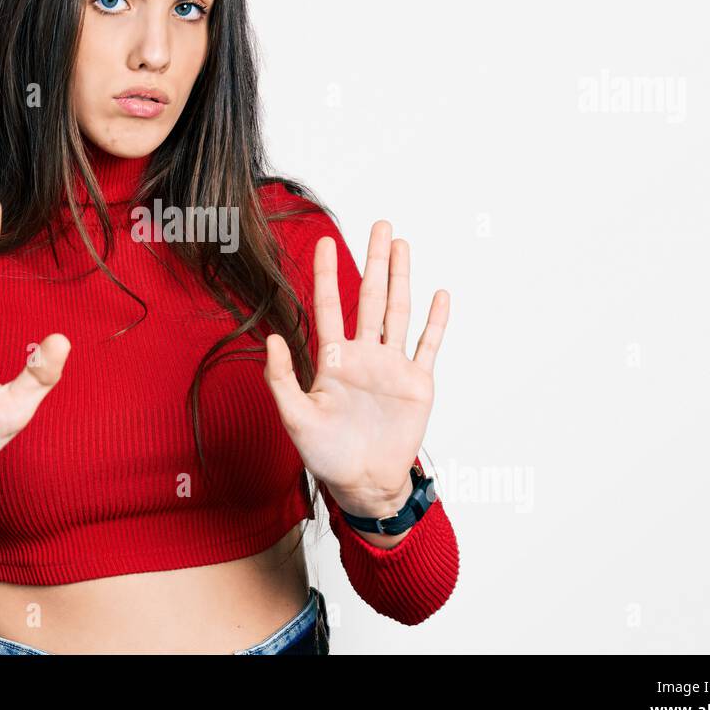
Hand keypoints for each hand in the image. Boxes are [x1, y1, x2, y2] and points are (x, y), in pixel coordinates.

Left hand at [263, 220, 448, 519]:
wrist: (363, 484)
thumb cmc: (325, 455)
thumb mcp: (295, 417)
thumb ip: (281, 379)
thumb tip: (270, 338)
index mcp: (333, 360)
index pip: (328, 306)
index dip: (325, 274)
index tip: (324, 241)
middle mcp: (364, 355)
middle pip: (370, 297)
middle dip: (375, 261)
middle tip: (380, 224)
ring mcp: (392, 366)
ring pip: (398, 311)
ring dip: (402, 278)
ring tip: (403, 245)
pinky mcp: (417, 383)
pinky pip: (428, 345)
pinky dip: (436, 321)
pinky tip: (439, 294)